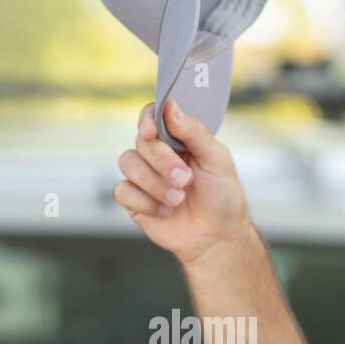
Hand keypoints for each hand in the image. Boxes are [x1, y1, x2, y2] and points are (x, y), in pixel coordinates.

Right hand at [113, 99, 250, 265]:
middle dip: (162, 161)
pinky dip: (145, 202)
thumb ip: (194, 131)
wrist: (217, 237)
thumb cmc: (222, 196)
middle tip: (185, 180)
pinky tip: (166, 212)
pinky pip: (122, 191)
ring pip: (128, 163)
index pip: (152, 116)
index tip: (151, 131)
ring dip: (154, 183)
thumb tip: (171, 106)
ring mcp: (144, 177)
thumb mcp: (217, 159)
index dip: (147, 119)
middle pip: (141, 142)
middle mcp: (157, 154)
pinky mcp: (134, 201)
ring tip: (178, 199)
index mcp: (177, 139)